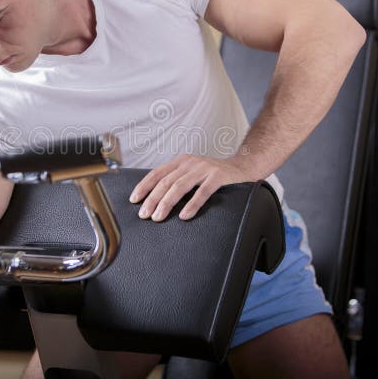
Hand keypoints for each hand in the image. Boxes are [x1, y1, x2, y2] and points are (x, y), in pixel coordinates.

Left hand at [129, 154, 250, 221]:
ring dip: (166, 203)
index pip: (157, 173)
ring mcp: (204, 168)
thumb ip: (177, 181)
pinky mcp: (218, 177)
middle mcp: (190, 163)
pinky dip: (192, 205)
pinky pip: (202, 192)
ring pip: (180, 186)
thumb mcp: (192, 174)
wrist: (243, 168)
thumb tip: (155, 200)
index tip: (134, 200)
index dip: (144, 186)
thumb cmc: (214, 176)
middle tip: (144, 214)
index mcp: (181, 162)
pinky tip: (184, 216)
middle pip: (166, 182)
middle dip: (152, 199)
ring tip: (158, 217)